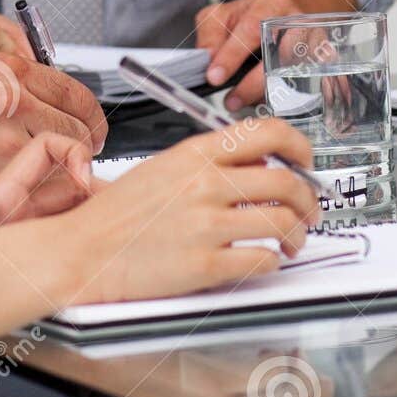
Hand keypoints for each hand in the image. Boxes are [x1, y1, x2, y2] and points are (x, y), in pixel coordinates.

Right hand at [0, 53, 106, 210]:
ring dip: (69, 168)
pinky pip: (42, 187)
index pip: (77, 93)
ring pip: (68, 162)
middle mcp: (11, 102)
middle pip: (83, 129)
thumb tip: (61, 101)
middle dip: (86, 143)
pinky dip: (44, 189)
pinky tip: (28, 185)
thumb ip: (19, 80)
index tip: (89, 122)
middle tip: (79, 150)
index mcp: (7, 70)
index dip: (90, 114)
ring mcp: (5, 144)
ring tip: (54, 169)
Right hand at [61, 118, 320, 309]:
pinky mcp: (205, 264)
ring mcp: (205, 224)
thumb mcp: (165, 168)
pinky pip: (263, 260)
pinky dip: (272, 262)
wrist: (87, 249)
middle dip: (310, 199)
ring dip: (298, 234)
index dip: (299, 146)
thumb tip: (260, 165)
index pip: (266, 133)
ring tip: (291, 240)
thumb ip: (210, 162)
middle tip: (309, 211)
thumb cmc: (122, 213)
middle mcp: (203, 183)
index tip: (306, 161)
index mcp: (194, 153)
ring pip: (284, 222)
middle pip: (287, 181)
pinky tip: (263, 259)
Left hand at [196, 0, 356, 110]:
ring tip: (244, 102)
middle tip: (231, 101)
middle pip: (277, 57)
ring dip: (266, 95)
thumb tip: (209, 59)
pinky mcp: (325, 64)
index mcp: (271, 1)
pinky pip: (306, 89)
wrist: (282, 18)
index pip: (251, 28)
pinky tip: (267, 102)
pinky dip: (284, 100)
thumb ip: (210, 34)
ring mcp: (316, 43)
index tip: (214, 77)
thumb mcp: (221, 16)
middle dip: (250, 85)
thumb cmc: (249, 18)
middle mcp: (298, 20)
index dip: (231, 55)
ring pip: (293, 77)